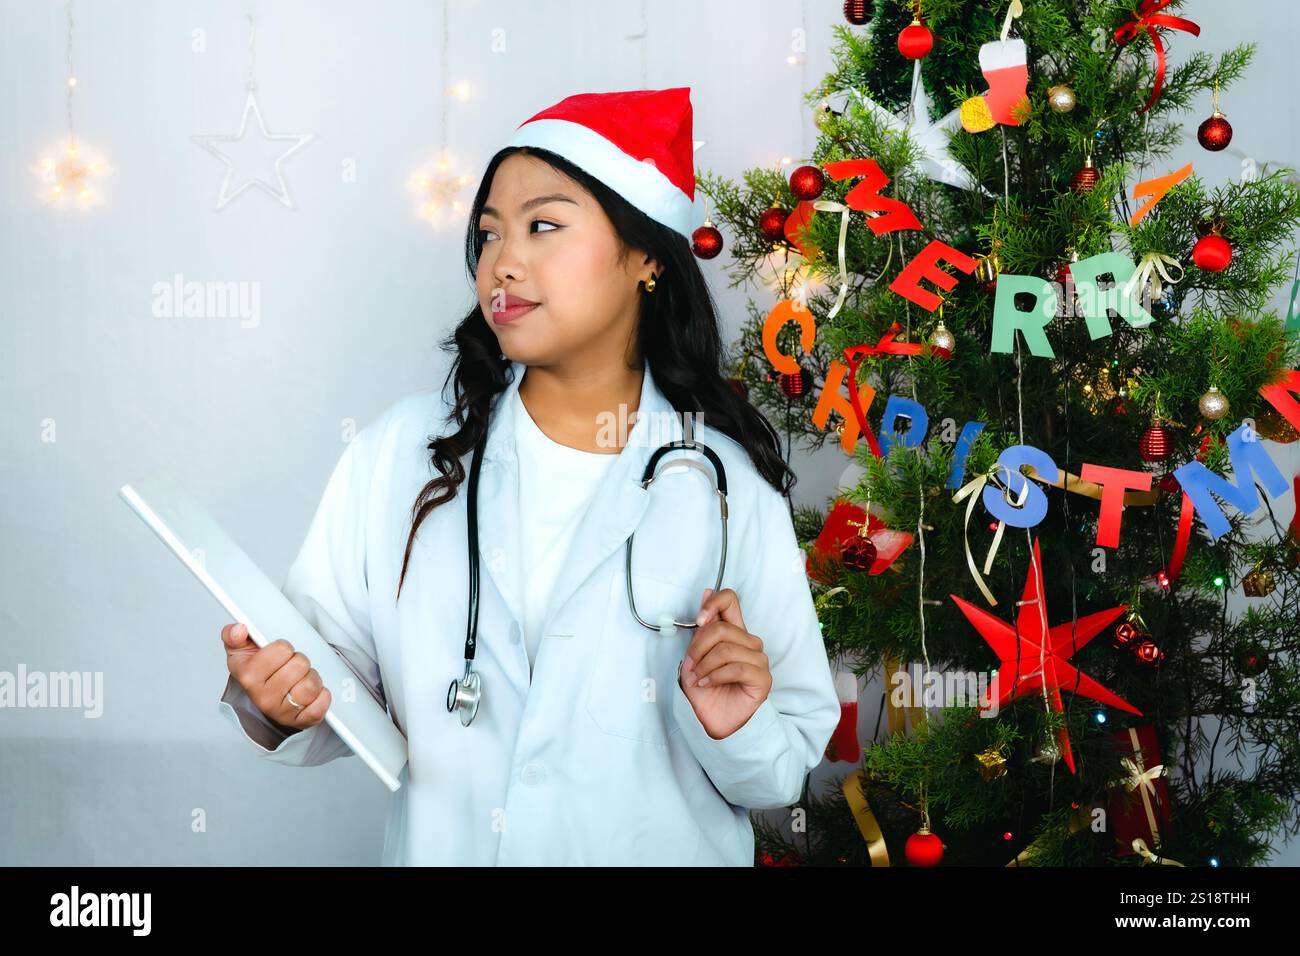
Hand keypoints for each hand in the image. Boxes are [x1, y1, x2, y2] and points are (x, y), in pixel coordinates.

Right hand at [221, 622, 330, 734]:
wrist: (263, 700)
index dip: (284, 648)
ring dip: (312, 677)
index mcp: (248, 676)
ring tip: (301, 679)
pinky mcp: (299, 722)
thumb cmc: (255, 673)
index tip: (278, 654)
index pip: (283, 649)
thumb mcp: (240, 651)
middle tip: (290, 667)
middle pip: (300, 665)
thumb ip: (234, 635)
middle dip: (299, 662)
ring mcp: (281, 712)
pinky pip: (320, 706)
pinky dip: (321, 696)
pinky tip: (312, 693)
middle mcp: (263, 697)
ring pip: (312, 685)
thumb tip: (239, 629)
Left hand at [678, 588, 771, 739]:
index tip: (699, 619)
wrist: (711, 722)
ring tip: (696, 679)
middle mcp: (749, 643)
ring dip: (704, 665)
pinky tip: (706, 684)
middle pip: (722, 629)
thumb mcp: (696, 655)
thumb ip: (703, 627)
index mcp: (734, 632)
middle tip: (689, 665)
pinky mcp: (763, 679)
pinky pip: (736, 668)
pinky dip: (715, 676)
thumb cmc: (704, 690)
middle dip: (698, 647)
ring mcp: (759, 660)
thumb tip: (707, 591)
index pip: (731, 600)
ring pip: (727, 649)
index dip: (714, 603)